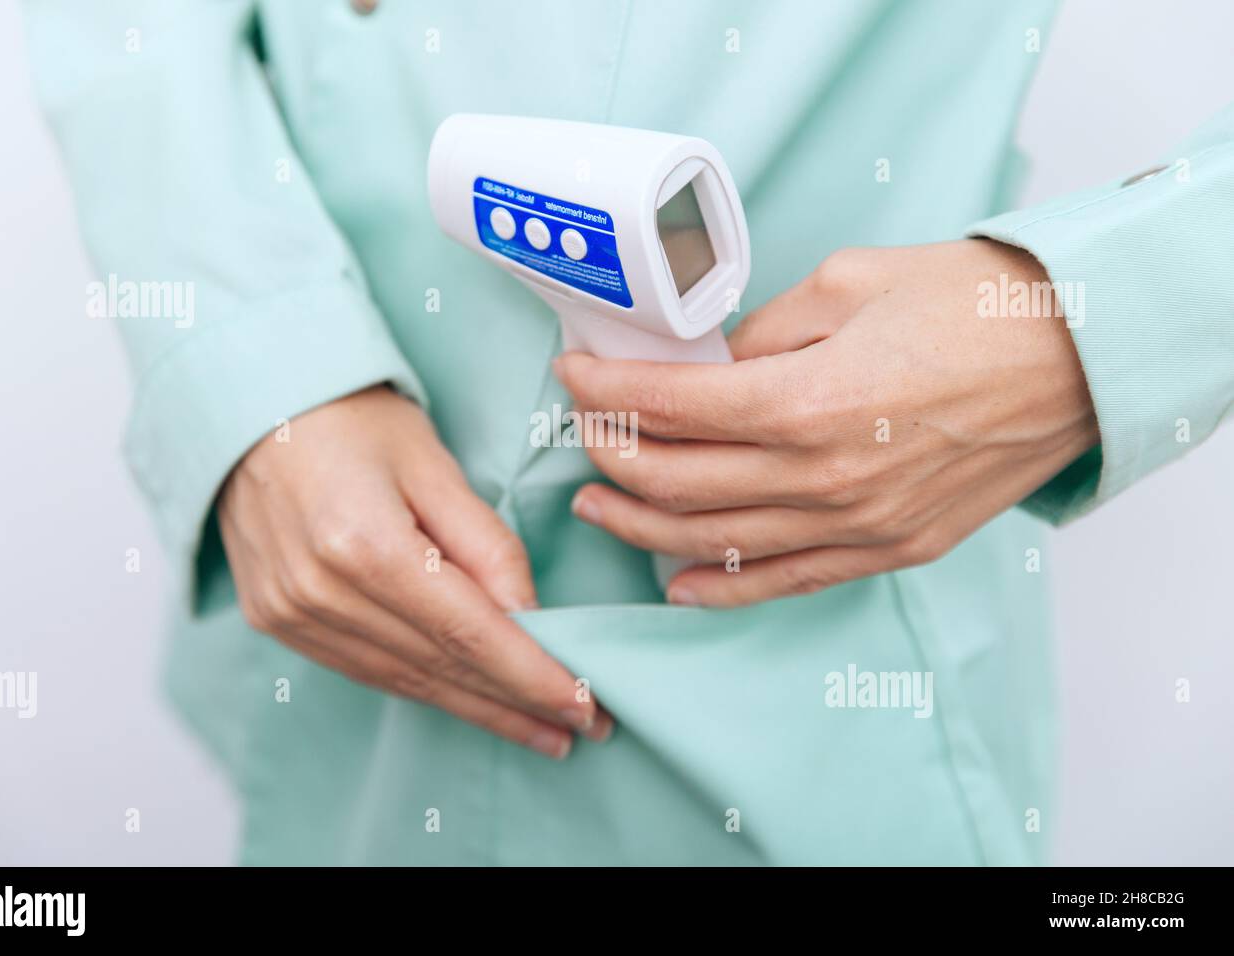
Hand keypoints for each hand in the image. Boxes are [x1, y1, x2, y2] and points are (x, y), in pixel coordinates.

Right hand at [218, 386, 610, 756]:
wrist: (246, 402)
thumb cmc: (349, 416)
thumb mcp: (432, 463)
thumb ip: (485, 545)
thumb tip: (529, 619)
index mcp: (363, 545)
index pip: (469, 633)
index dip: (532, 676)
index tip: (586, 704)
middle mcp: (320, 593)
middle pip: (440, 668)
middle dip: (518, 705)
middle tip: (583, 728)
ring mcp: (291, 614)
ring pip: (405, 681)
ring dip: (477, 710)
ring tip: (538, 730)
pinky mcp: (277, 620)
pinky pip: (366, 670)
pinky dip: (425, 688)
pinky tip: (470, 701)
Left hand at [555, 240, 1098, 605]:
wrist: (1079, 357)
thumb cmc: (973, 305)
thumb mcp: (850, 282)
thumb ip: (765, 331)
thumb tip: (716, 364)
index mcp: (808, 399)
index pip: (672, 405)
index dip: (608, 391)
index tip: (574, 376)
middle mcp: (823, 475)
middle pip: (678, 479)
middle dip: (611, 456)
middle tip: (582, 433)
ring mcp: (856, 524)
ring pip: (715, 541)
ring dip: (642, 524)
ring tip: (597, 505)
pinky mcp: (888, 548)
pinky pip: (785, 581)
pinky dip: (722, 586)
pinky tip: (676, 582)